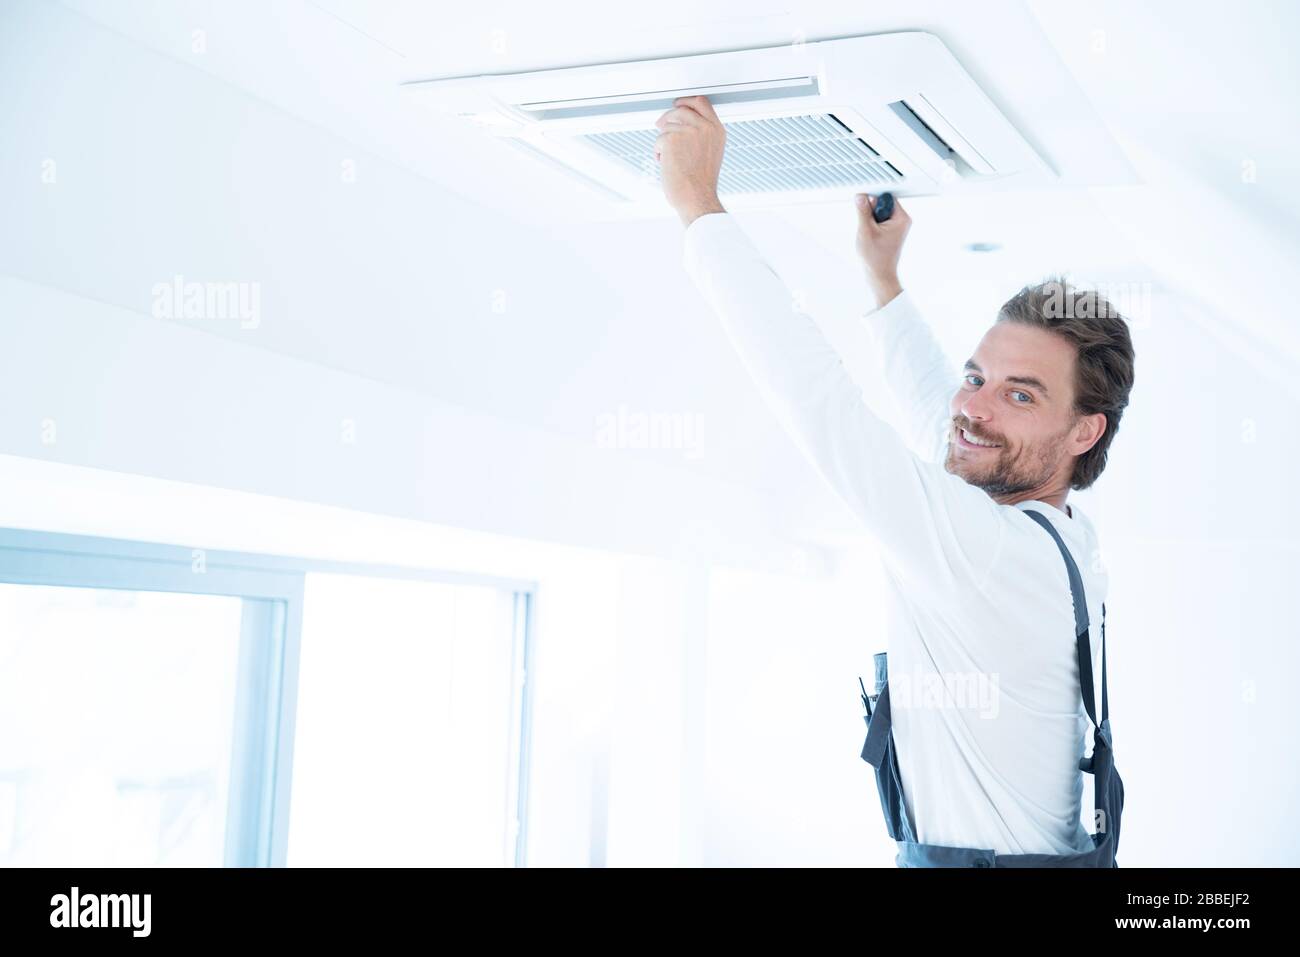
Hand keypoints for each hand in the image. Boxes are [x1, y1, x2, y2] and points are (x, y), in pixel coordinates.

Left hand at [654, 96, 726, 226]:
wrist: (697, 197)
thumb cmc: (702, 184)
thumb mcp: (712, 153)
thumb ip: (702, 135)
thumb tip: (681, 124)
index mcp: (717, 130)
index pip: (702, 103)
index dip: (687, 101)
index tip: (678, 104)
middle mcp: (705, 127)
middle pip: (680, 110)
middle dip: (668, 118)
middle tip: (661, 126)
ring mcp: (689, 131)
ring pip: (667, 126)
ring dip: (664, 141)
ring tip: (669, 158)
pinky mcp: (672, 138)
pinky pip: (659, 139)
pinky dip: (658, 152)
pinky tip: (665, 163)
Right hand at [855, 193, 910, 306]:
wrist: (879, 275)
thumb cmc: (876, 258)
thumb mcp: (866, 231)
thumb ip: (863, 211)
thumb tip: (860, 196)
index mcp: (901, 218)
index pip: (886, 197)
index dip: (873, 202)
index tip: (866, 210)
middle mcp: (902, 221)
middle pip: (883, 204)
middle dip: (871, 213)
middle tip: (869, 228)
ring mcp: (898, 227)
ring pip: (879, 213)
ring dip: (870, 221)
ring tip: (870, 234)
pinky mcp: (892, 232)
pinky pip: (880, 221)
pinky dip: (872, 227)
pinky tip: (871, 237)